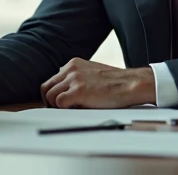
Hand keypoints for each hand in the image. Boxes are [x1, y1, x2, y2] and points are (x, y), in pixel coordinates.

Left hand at [40, 59, 155, 108]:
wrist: (131, 84)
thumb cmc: (116, 82)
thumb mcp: (92, 72)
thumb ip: (77, 76)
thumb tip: (64, 86)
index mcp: (73, 64)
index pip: (52, 80)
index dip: (53, 94)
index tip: (58, 104)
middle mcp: (71, 69)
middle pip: (46, 88)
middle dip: (49, 102)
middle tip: (58, 111)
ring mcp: (74, 79)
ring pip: (50, 96)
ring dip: (57, 107)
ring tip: (70, 112)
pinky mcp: (78, 91)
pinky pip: (59, 103)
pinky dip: (65, 110)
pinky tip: (77, 111)